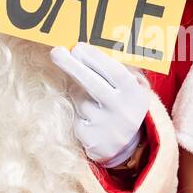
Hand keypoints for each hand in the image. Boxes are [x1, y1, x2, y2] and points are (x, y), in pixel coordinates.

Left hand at [50, 42, 149, 165]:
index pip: (115, 72)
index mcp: (135, 94)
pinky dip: (77, 112)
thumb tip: (88, 49)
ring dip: (77, 93)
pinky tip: (88, 117)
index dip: (95, 58)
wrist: (125, 146)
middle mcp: (122, 111)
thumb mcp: (131, 88)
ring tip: (90, 98)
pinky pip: (75, 117)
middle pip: (93, 84)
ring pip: (80, 100)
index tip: (78, 47)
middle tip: (56, 51)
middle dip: (72, 66)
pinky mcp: (91, 139)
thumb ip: (117, 69)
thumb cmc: (123, 106)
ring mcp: (106, 126)